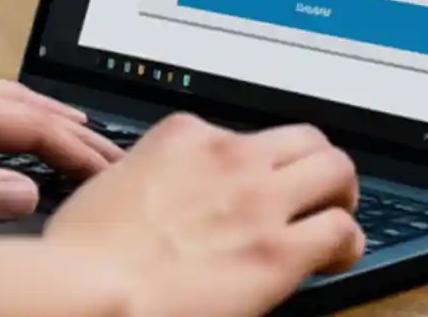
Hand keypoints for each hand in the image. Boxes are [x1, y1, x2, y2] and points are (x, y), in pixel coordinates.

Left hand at [0, 63, 122, 221]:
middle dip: (73, 128)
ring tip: (83, 142)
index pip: (24, 122)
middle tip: (115, 157)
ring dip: (47, 119)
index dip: (73, 148)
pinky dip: (15, 117)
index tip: (110, 169)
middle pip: (23, 101)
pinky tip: (18, 132)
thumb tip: (25, 191)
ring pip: (2, 96)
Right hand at [46, 114, 364, 316]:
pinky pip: (340, 229)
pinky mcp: (278, 249)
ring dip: (340, 193)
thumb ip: (148, 180)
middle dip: (315, 164)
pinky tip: (338, 257)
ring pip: (335, 169)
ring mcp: (257, 199)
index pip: (240, 135)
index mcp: (182, 137)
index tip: (253, 185)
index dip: (253, 166)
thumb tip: (158, 198)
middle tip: (317, 191)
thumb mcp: (109, 187)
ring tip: (337, 216)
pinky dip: (348, 242)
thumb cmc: (79, 257)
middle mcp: (228, 156)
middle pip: (304, 138)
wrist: (84, 293)